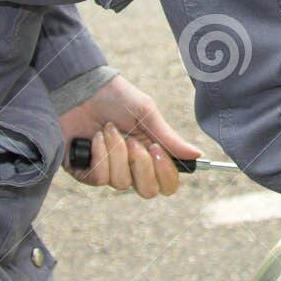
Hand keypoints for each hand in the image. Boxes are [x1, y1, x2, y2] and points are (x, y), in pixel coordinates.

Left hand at [58, 73, 201, 197]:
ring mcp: (108, 172)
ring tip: (108, 129)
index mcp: (151, 155)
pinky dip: (99, 154)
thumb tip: (198, 155)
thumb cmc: (117, 98)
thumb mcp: (147, 114)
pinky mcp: (85, 172)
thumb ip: (170, 138)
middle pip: (148, 191)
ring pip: (122, 183)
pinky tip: (93, 137)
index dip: (166, 173)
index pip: (167, 183)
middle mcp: (131, 168)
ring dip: (116, 152)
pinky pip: (99, 178)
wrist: (83, 89)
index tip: (156, 150)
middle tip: (132, 140)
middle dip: (140, 164)